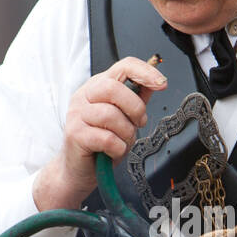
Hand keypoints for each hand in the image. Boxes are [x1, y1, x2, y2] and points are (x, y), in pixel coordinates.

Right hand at [33, 58, 166, 209]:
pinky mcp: (75, 134)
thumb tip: (154, 83)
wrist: (79, 169)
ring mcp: (77, 114)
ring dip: (126, 133)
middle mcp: (85, 95)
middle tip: (138, 123)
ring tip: (122, 141)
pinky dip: (117, 148)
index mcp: (98, 86)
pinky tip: (113, 151)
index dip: (145, 72)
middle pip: (114, 88)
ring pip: (111, 115)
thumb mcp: (124, 118)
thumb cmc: (102, 143)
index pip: (123, 66)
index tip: (162, 83)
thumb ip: (137, 100)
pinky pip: (106, 138)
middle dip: (135, 108)